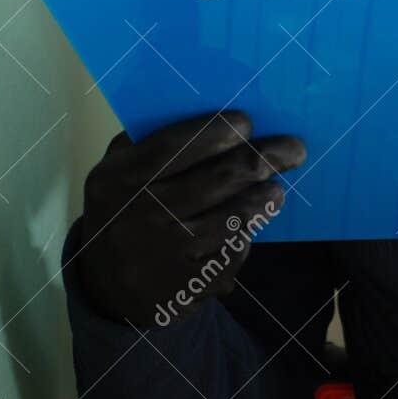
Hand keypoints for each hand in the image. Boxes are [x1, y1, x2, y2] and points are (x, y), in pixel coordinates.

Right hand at [76, 111, 305, 325]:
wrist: (104, 285)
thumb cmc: (123, 208)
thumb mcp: (117, 171)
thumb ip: (150, 141)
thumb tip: (211, 110)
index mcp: (121, 179)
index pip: (174, 147)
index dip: (216, 132)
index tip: (247, 122)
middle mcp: (142, 215)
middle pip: (218, 179)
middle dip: (264, 158)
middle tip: (293, 150)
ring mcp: (165, 255)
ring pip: (234, 219)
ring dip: (264, 200)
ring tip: (275, 191)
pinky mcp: (187, 287)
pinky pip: (232, 254)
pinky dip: (244, 238)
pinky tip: (246, 229)